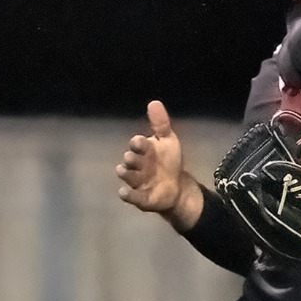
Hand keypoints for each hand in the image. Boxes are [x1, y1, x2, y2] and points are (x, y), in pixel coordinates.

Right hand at [116, 101, 200, 226]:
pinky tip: (123, 192)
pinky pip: (133, 197)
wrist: (177, 186)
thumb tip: (154, 102)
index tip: (139, 142)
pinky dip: (128, 195)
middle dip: (130, 158)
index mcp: (144, 151)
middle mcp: (137, 166)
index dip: (138, 143)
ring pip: (128, 176)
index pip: (137, 144)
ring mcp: (138, 182)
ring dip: (126, 173)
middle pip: (130, 160)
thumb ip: (161, 124)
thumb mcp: (168, 141)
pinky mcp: (142, 198)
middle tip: (131, 157)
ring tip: (123, 170)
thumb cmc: (169, 162)